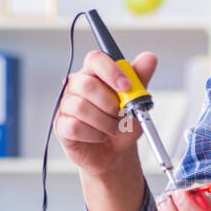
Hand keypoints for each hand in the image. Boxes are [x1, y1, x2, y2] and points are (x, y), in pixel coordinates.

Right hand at [54, 48, 157, 179]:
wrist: (117, 153)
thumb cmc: (123, 124)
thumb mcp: (137, 102)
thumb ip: (141, 79)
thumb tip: (149, 58)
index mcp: (95, 73)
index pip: (96, 59)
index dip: (111, 71)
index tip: (126, 87)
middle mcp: (77, 85)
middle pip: (86, 84)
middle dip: (109, 104)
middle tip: (120, 115)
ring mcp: (66, 104)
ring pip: (80, 107)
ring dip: (104, 122)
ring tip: (113, 129)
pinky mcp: (61, 125)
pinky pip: (74, 126)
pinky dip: (94, 135)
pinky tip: (100, 136)